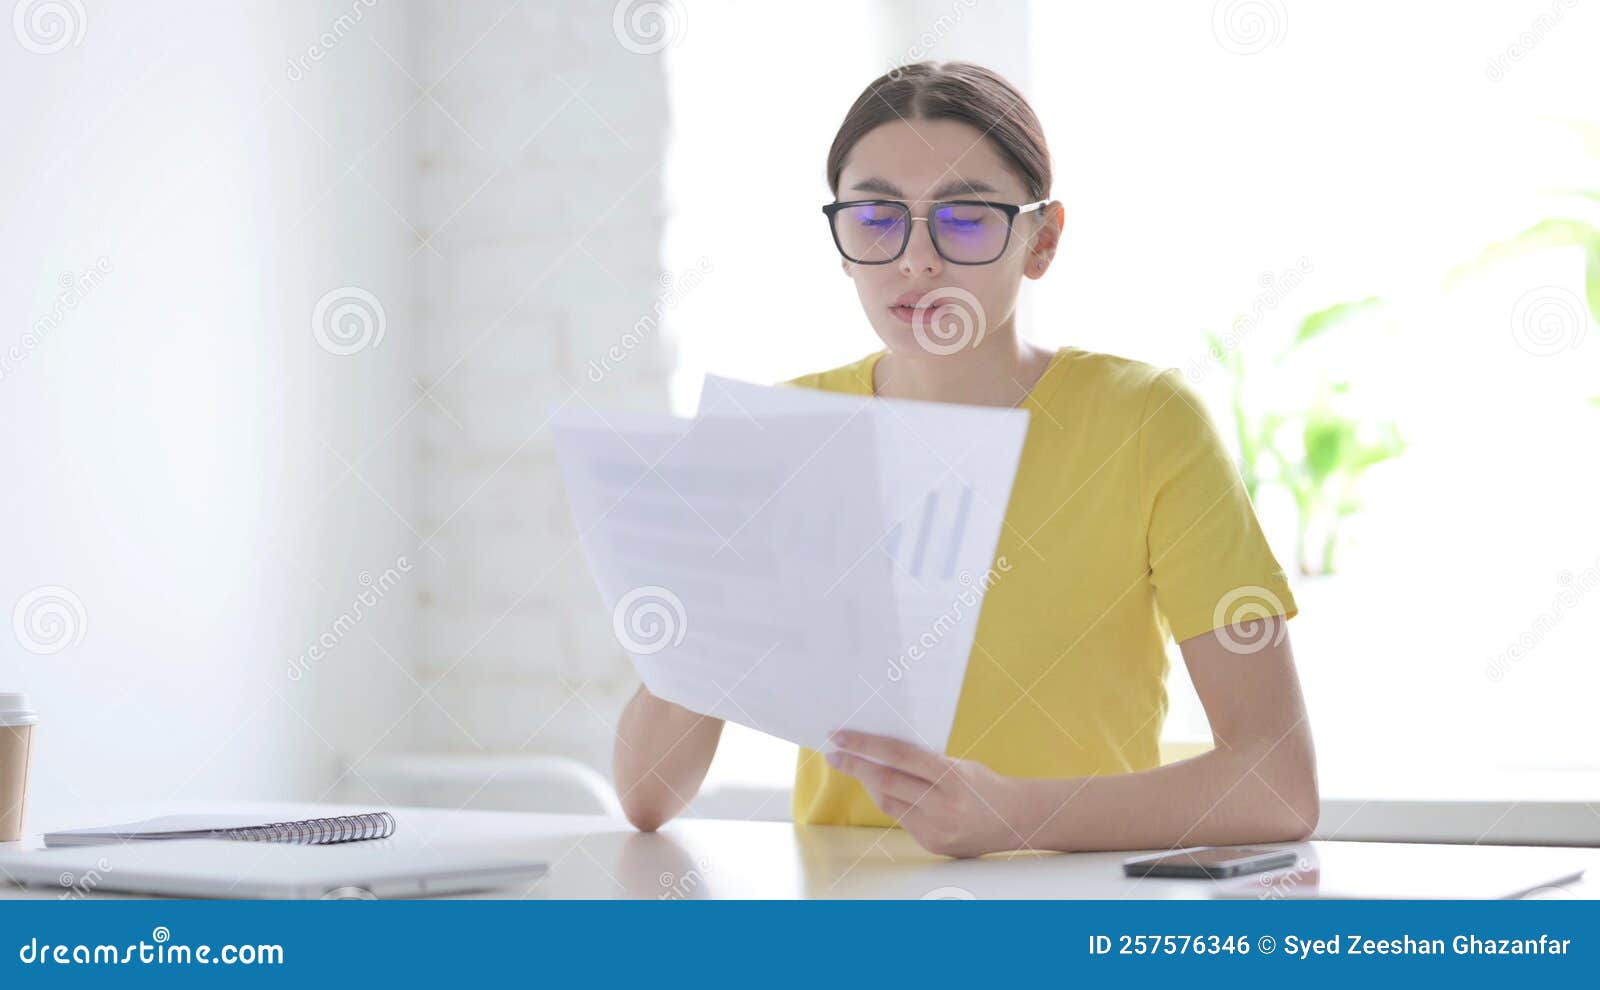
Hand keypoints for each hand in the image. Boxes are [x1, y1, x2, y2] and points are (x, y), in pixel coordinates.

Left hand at [824, 729, 1030, 857]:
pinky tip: (881, 788)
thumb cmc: (984, 784)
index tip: (839, 736)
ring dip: (867, 783)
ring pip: (887, 802)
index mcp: (952, 776)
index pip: (898, 755)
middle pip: (886, 781)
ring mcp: (936, 829)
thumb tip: (879, 751)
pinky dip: (888, 801)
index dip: (864, 744)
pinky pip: (900, 818)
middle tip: (834, 753)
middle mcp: (943, 805)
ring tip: (854, 767)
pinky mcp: (931, 844)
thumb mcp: (958, 764)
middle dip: (855, 765)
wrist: (1015, 820)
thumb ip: (924, 761)